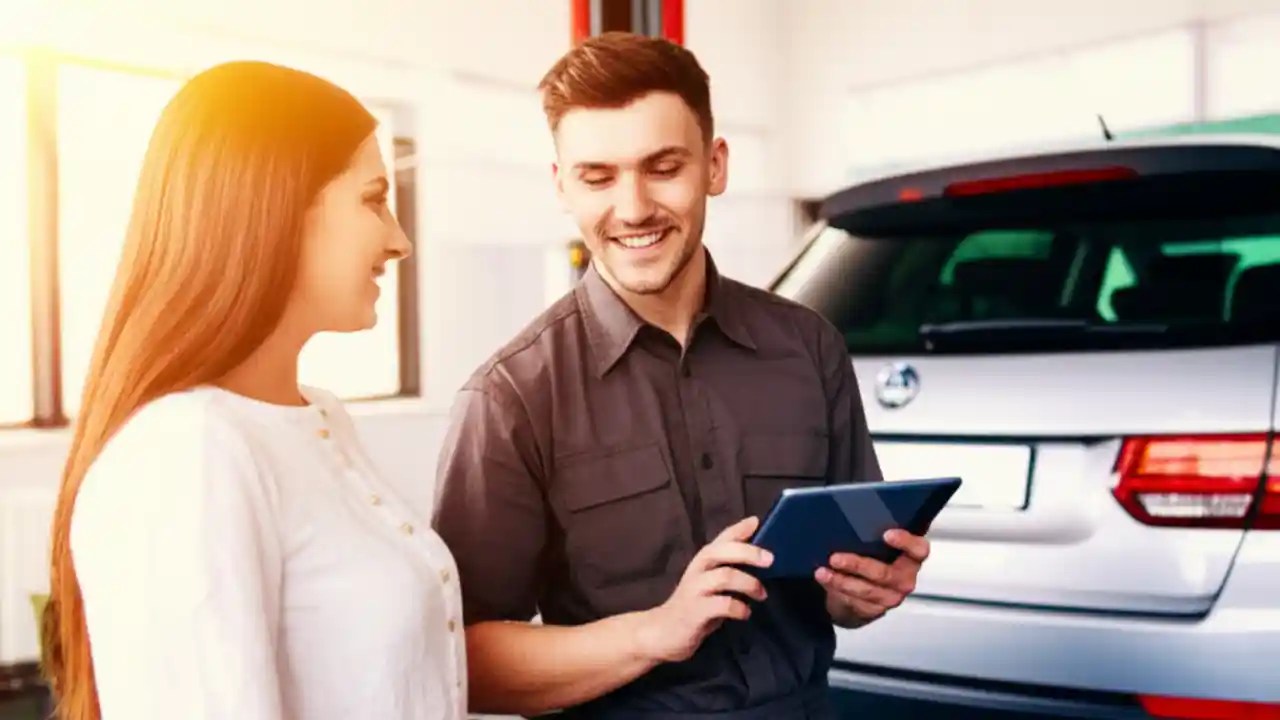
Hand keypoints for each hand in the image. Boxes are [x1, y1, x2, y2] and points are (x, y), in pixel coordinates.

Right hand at [635, 516, 773, 663]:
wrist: (663, 633)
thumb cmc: (694, 605)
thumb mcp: (712, 583)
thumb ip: (730, 567)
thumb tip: (760, 555)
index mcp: (703, 561)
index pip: (721, 538)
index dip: (739, 529)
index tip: (756, 521)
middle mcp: (697, 570)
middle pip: (721, 551)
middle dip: (748, 552)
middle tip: (770, 560)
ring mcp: (695, 590)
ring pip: (725, 576)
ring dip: (749, 584)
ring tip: (762, 595)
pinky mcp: (695, 611)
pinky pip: (722, 605)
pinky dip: (739, 608)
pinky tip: (745, 613)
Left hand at [816, 529, 929, 626]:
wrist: (863, 587)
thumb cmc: (871, 555)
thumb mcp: (874, 542)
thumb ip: (872, 531)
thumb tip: (849, 513)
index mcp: (911, 556)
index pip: (919, 549)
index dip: (906, 541)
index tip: (886, 533)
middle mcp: (906, 578)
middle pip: (884, 573)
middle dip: (857, 565)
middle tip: (835, 557)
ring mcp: (892, 596)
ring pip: (866, 590)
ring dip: (841, 580)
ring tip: (822, 572)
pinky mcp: (875, 610)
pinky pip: (856, 602)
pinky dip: (838, 590)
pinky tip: (825, 580)